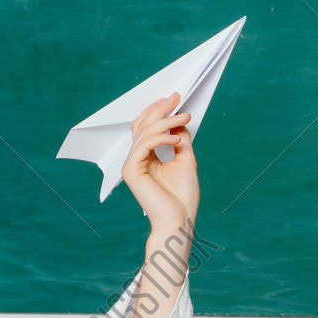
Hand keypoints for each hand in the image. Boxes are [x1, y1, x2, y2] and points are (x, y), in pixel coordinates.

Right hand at [123, 92, 197, 232]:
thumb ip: (180, 139)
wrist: (179, 220)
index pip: (147, 127)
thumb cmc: (183, 196)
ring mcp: (131, 164)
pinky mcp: (131, 170)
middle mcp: (136, 159)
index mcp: (146, 157)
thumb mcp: (186, 160)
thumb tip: (179, 119)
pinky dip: (162, 138)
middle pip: (142, 125)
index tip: (175, 99)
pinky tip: (177, 139)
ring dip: (166, 121)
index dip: (159, 111)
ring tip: (184, 117)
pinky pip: (145, 145)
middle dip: (160, 109)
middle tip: (177, 97)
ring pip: (144, 132)